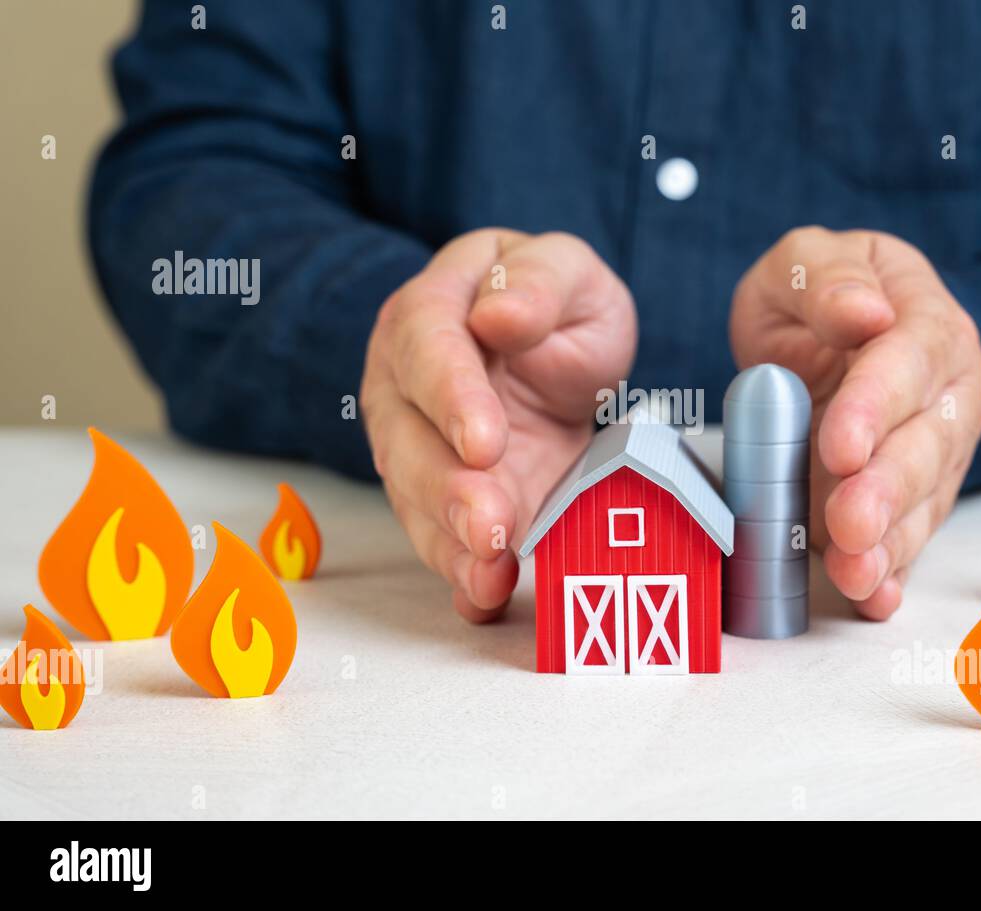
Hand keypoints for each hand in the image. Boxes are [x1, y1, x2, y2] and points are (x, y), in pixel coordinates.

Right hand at [361, 230, 636, 620]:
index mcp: (432, 311)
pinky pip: (441, 540)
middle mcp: (404, 385)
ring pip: (416, 500)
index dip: (452, 398)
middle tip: (488, 527)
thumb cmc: (551, 304)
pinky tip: (483, 598)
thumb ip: (541, 283)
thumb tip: (500, 314)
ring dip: (450, 544)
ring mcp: (416, 447)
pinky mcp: (442, 500)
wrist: (546, 350)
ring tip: (489, 575)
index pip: (428, 349)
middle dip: (447, 490)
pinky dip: (461, 576)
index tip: (483, 442)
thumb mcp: (567, 273)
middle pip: (408, 439)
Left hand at [731, 227, 980, 618]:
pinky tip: (874, 599)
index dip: (874, 406)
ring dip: (891, 542)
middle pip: (925, 444)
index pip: (907, 364)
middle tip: (850, 522)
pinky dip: (892, 572)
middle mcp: (947, 394)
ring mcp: (936, 452)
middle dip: (887, 488)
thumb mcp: (806, 259)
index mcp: (927, 324)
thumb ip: (826, 279)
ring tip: (857, 573)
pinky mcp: (913, 498)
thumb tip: (862, 311)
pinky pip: (907, 537)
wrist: (832, 328)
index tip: (840, 443)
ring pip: (922, 501)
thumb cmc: (821, 291)